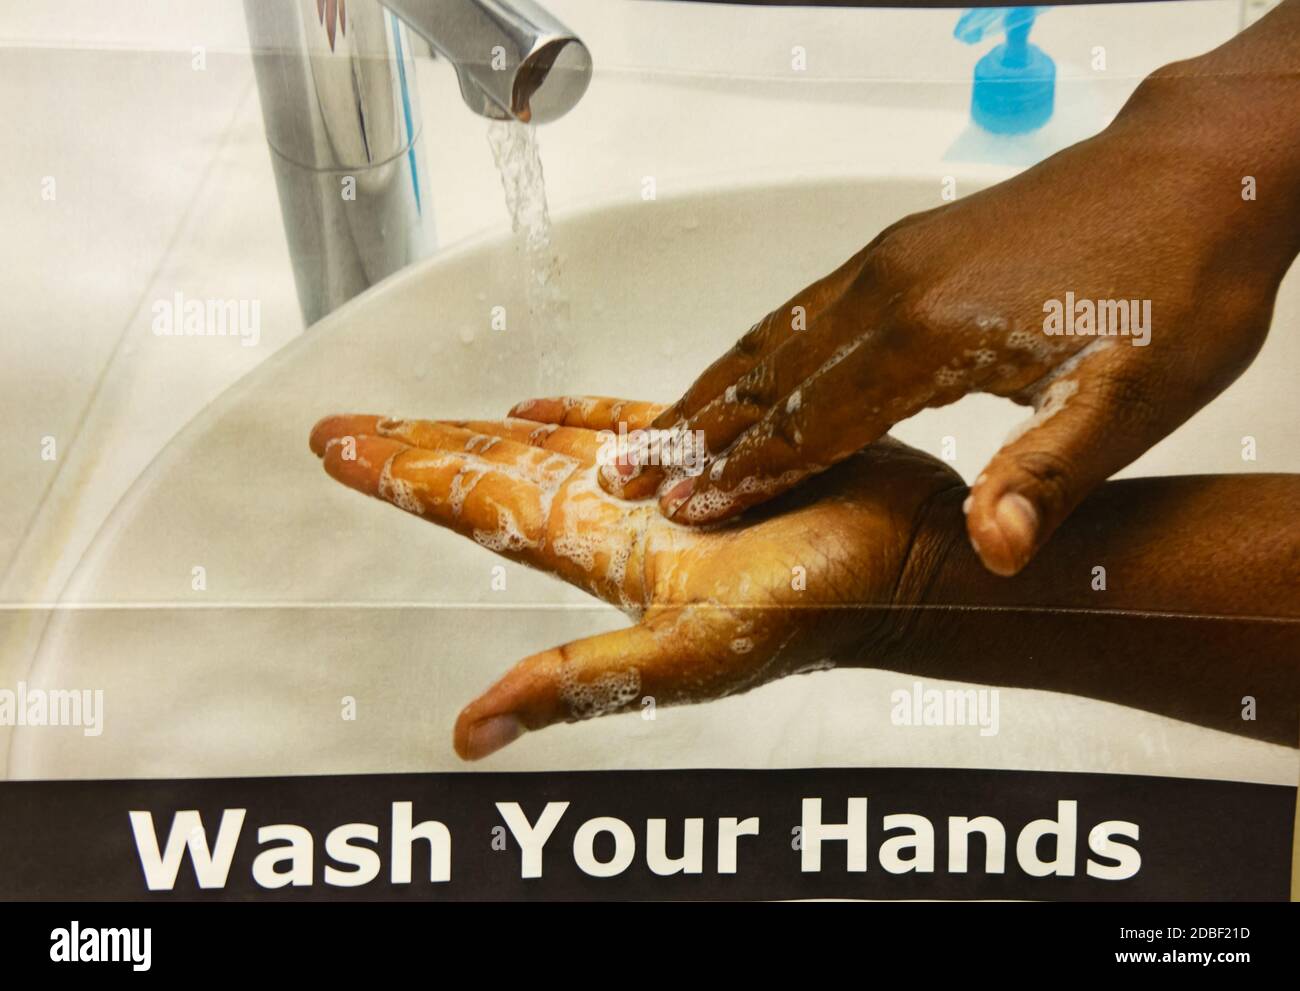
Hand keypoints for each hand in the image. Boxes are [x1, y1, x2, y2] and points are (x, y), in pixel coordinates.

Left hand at [309, 404, 961, 758]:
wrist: (903, 566)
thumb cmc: (813, 612)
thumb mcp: (687, 657)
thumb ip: (581, 682)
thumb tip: (470, 733)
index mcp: (597, 552)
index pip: (474, 507)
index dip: (402, 477)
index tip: (335, 446)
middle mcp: (614, 518)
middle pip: (490, 476)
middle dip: (414, 453)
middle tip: (342, 426)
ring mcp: (660, 484)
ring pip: (545, 447)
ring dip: (477, 432)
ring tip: (415, 421)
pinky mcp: (709, 451)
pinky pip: (624, 425)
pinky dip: (575, 411)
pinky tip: (537, 404)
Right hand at [567, 45, 1299, 577]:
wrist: (1206, 165)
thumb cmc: (1182, 277)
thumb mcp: (1137, 394)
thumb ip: (1053, 474)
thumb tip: (993, 551)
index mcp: (930, 334)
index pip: (812, 423)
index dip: (745, 475)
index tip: (683, 510)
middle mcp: (891, 289)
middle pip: (768, 376)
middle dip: (692, 432)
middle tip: (621, 471)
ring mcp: (893, 260)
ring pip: (775, 336)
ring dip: (709, 387)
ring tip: (653, 425)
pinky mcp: (907, 246)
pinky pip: (804, 306)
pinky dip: (755, 349)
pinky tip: (743, 368)